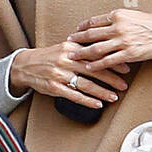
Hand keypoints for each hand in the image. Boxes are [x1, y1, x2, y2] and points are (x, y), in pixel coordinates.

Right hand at [10, 41, 129, 108]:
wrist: (26, 65)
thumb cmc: (49, 57)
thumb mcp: (65, 48)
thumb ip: (82, 49)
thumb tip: (106, 51)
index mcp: (71, 47)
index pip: (96, 54)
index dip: (112, 61)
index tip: (125, 68)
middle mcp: (66, 60)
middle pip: (94, 70)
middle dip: (112, 78)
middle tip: (124, 85)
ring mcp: (60, 74)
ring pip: (86, 84)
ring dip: (102, 92)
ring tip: (114, 96)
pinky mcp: (54, 87)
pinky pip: (74, 95)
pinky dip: (88, 101)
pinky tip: (98, 104)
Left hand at [67, 10, 151, 74]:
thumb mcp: (134, 16)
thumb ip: (120, 20)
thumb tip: (107, 24)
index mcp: (118, 15)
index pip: (95, 21)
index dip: (83, 27)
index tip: (75, 30)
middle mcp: (118, 27)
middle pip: (91, 34)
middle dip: (77, 39)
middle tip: (67, 43)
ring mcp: (123, 41)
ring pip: (96, 48)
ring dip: (82, 53)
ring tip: (72, 57)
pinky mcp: (129, 54)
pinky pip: (108, 61)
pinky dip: (96, 64)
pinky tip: (88, 67)